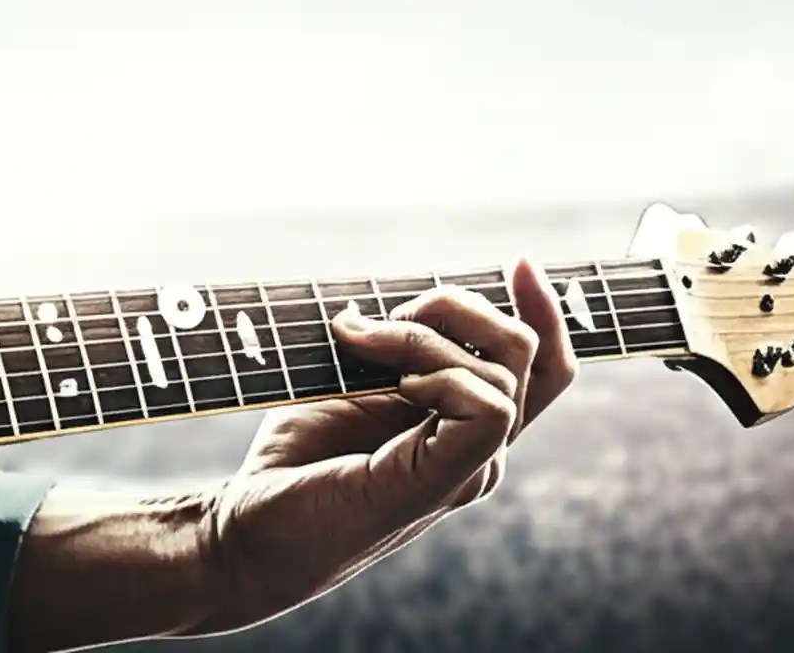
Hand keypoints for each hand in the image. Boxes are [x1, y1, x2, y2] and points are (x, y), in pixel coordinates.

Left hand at [196, 259, 576, 630]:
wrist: (248, 531)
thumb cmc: (293, 461)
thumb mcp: (346, 383)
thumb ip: (391, 349)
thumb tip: (395, 304)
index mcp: (464, 428)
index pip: (544, 368)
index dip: (544, 311)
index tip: (521, 263)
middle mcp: (479, 451)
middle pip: (526, 352)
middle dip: (457, 305)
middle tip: (380, 320)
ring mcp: (467, 471)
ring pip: (502, 369)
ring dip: (424, 335)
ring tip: (358, 343)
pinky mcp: (443, 484)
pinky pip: (487, 406)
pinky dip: (441, 374)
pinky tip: (394, 386)